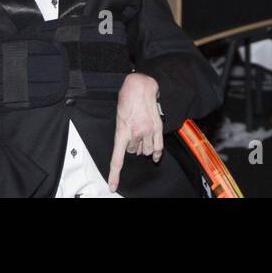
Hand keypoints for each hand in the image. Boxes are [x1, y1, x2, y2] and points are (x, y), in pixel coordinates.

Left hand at [108, 73, 162, 191]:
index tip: (113, 186)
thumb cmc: (127, 99)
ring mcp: (148, 131)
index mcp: (122, 131)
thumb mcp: (118, 117)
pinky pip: (158, 148)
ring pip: (145, 151)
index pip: (117, 158)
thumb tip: (129, 145)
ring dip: (142, 146)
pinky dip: (156, 154)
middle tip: (131, 133)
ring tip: (140, 133)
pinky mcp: (158, 128)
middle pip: (132, 151)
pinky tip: (155, 157)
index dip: (115, 174)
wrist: (140, 85)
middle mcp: (136, 134)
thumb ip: (124, 132)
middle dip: (131, 145)